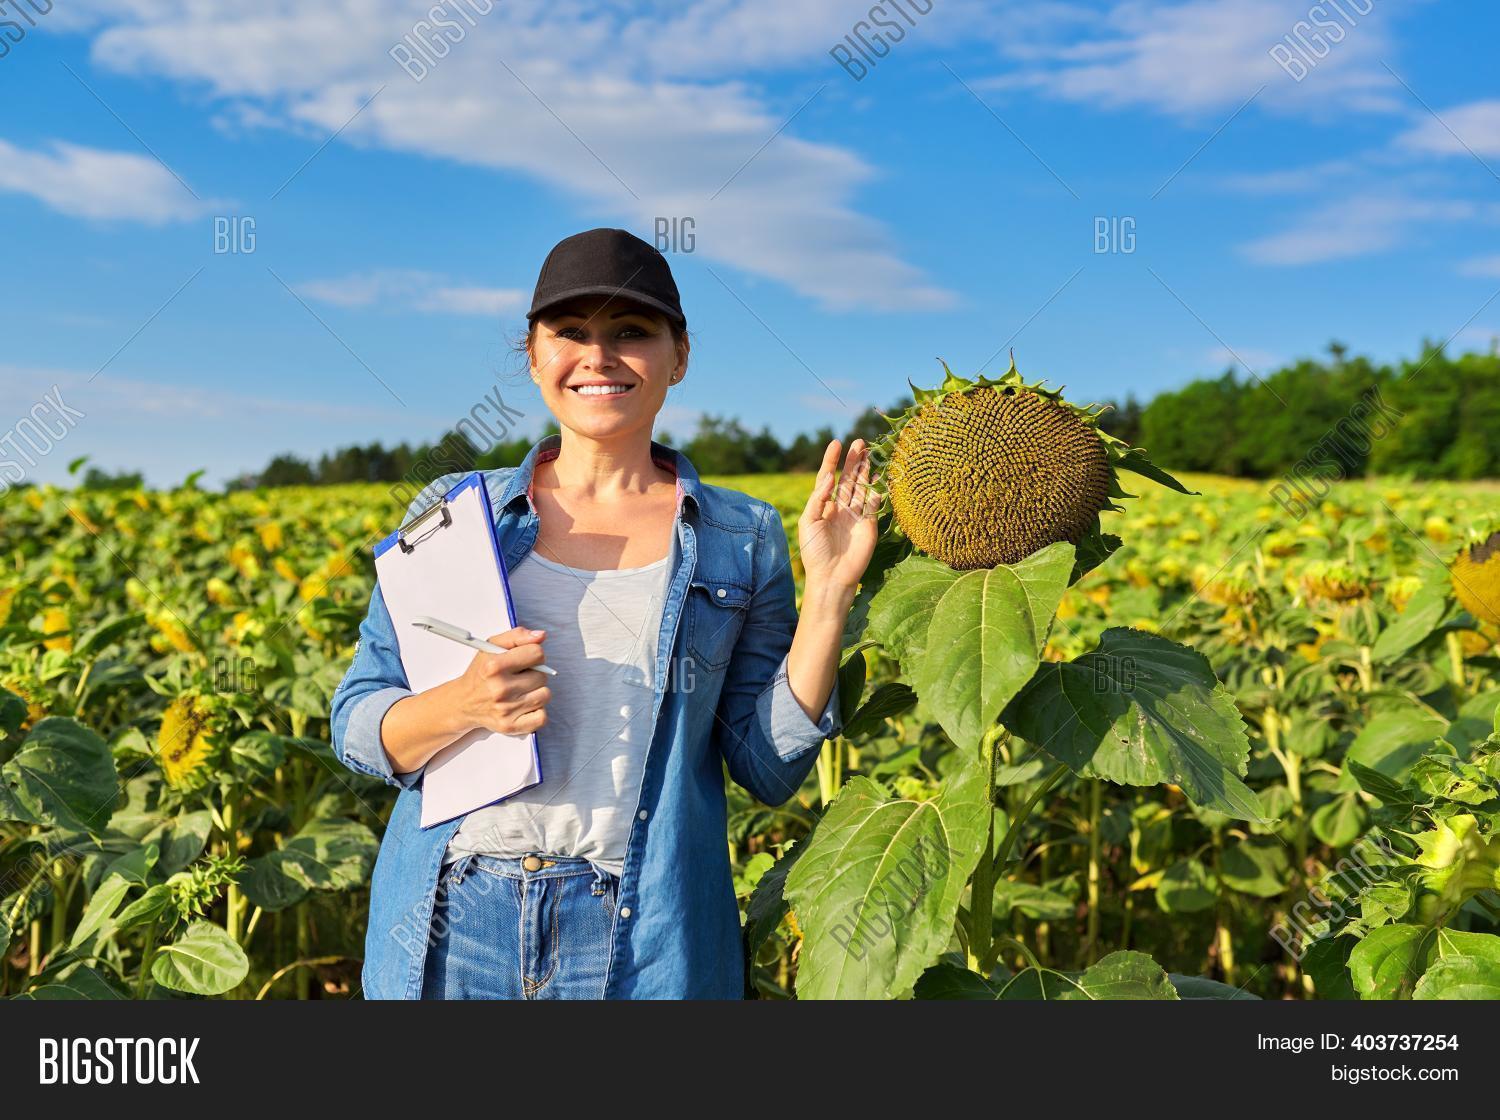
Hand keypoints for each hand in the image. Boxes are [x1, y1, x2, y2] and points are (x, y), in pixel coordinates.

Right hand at [452, 625, 551, 735]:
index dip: (534, 654)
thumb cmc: (481, 673)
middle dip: (534, 674)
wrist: (463, 702)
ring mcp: (506, 710)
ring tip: (521, 691)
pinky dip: (537, 711)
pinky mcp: (510, 726)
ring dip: (536, 692)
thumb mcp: (492, 647)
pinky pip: (542, 717)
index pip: (537, 653)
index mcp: (494, 667)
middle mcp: (500, 689)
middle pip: (542, 676)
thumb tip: (541, 636)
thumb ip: (517, 636)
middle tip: (518, 677)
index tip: (526, 659)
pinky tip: (524, 705)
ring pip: (545, 695)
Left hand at [798, 438, 881, 599]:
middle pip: (848, 479)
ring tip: (868, 452)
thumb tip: (828, 477)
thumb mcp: (808, 522)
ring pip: (862, 488)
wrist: (831, 576)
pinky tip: (877, 476)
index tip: (836, 443)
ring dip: (865, 470)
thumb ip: (818, 498)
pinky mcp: (869, 525)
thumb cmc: (814, 551)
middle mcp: (841, 509)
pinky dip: (876, 490)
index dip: (832, 461)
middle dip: (853, 461)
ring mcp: (856, 516)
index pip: (828, 478)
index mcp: (823, 507)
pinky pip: (874, 503)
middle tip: (859, 441)